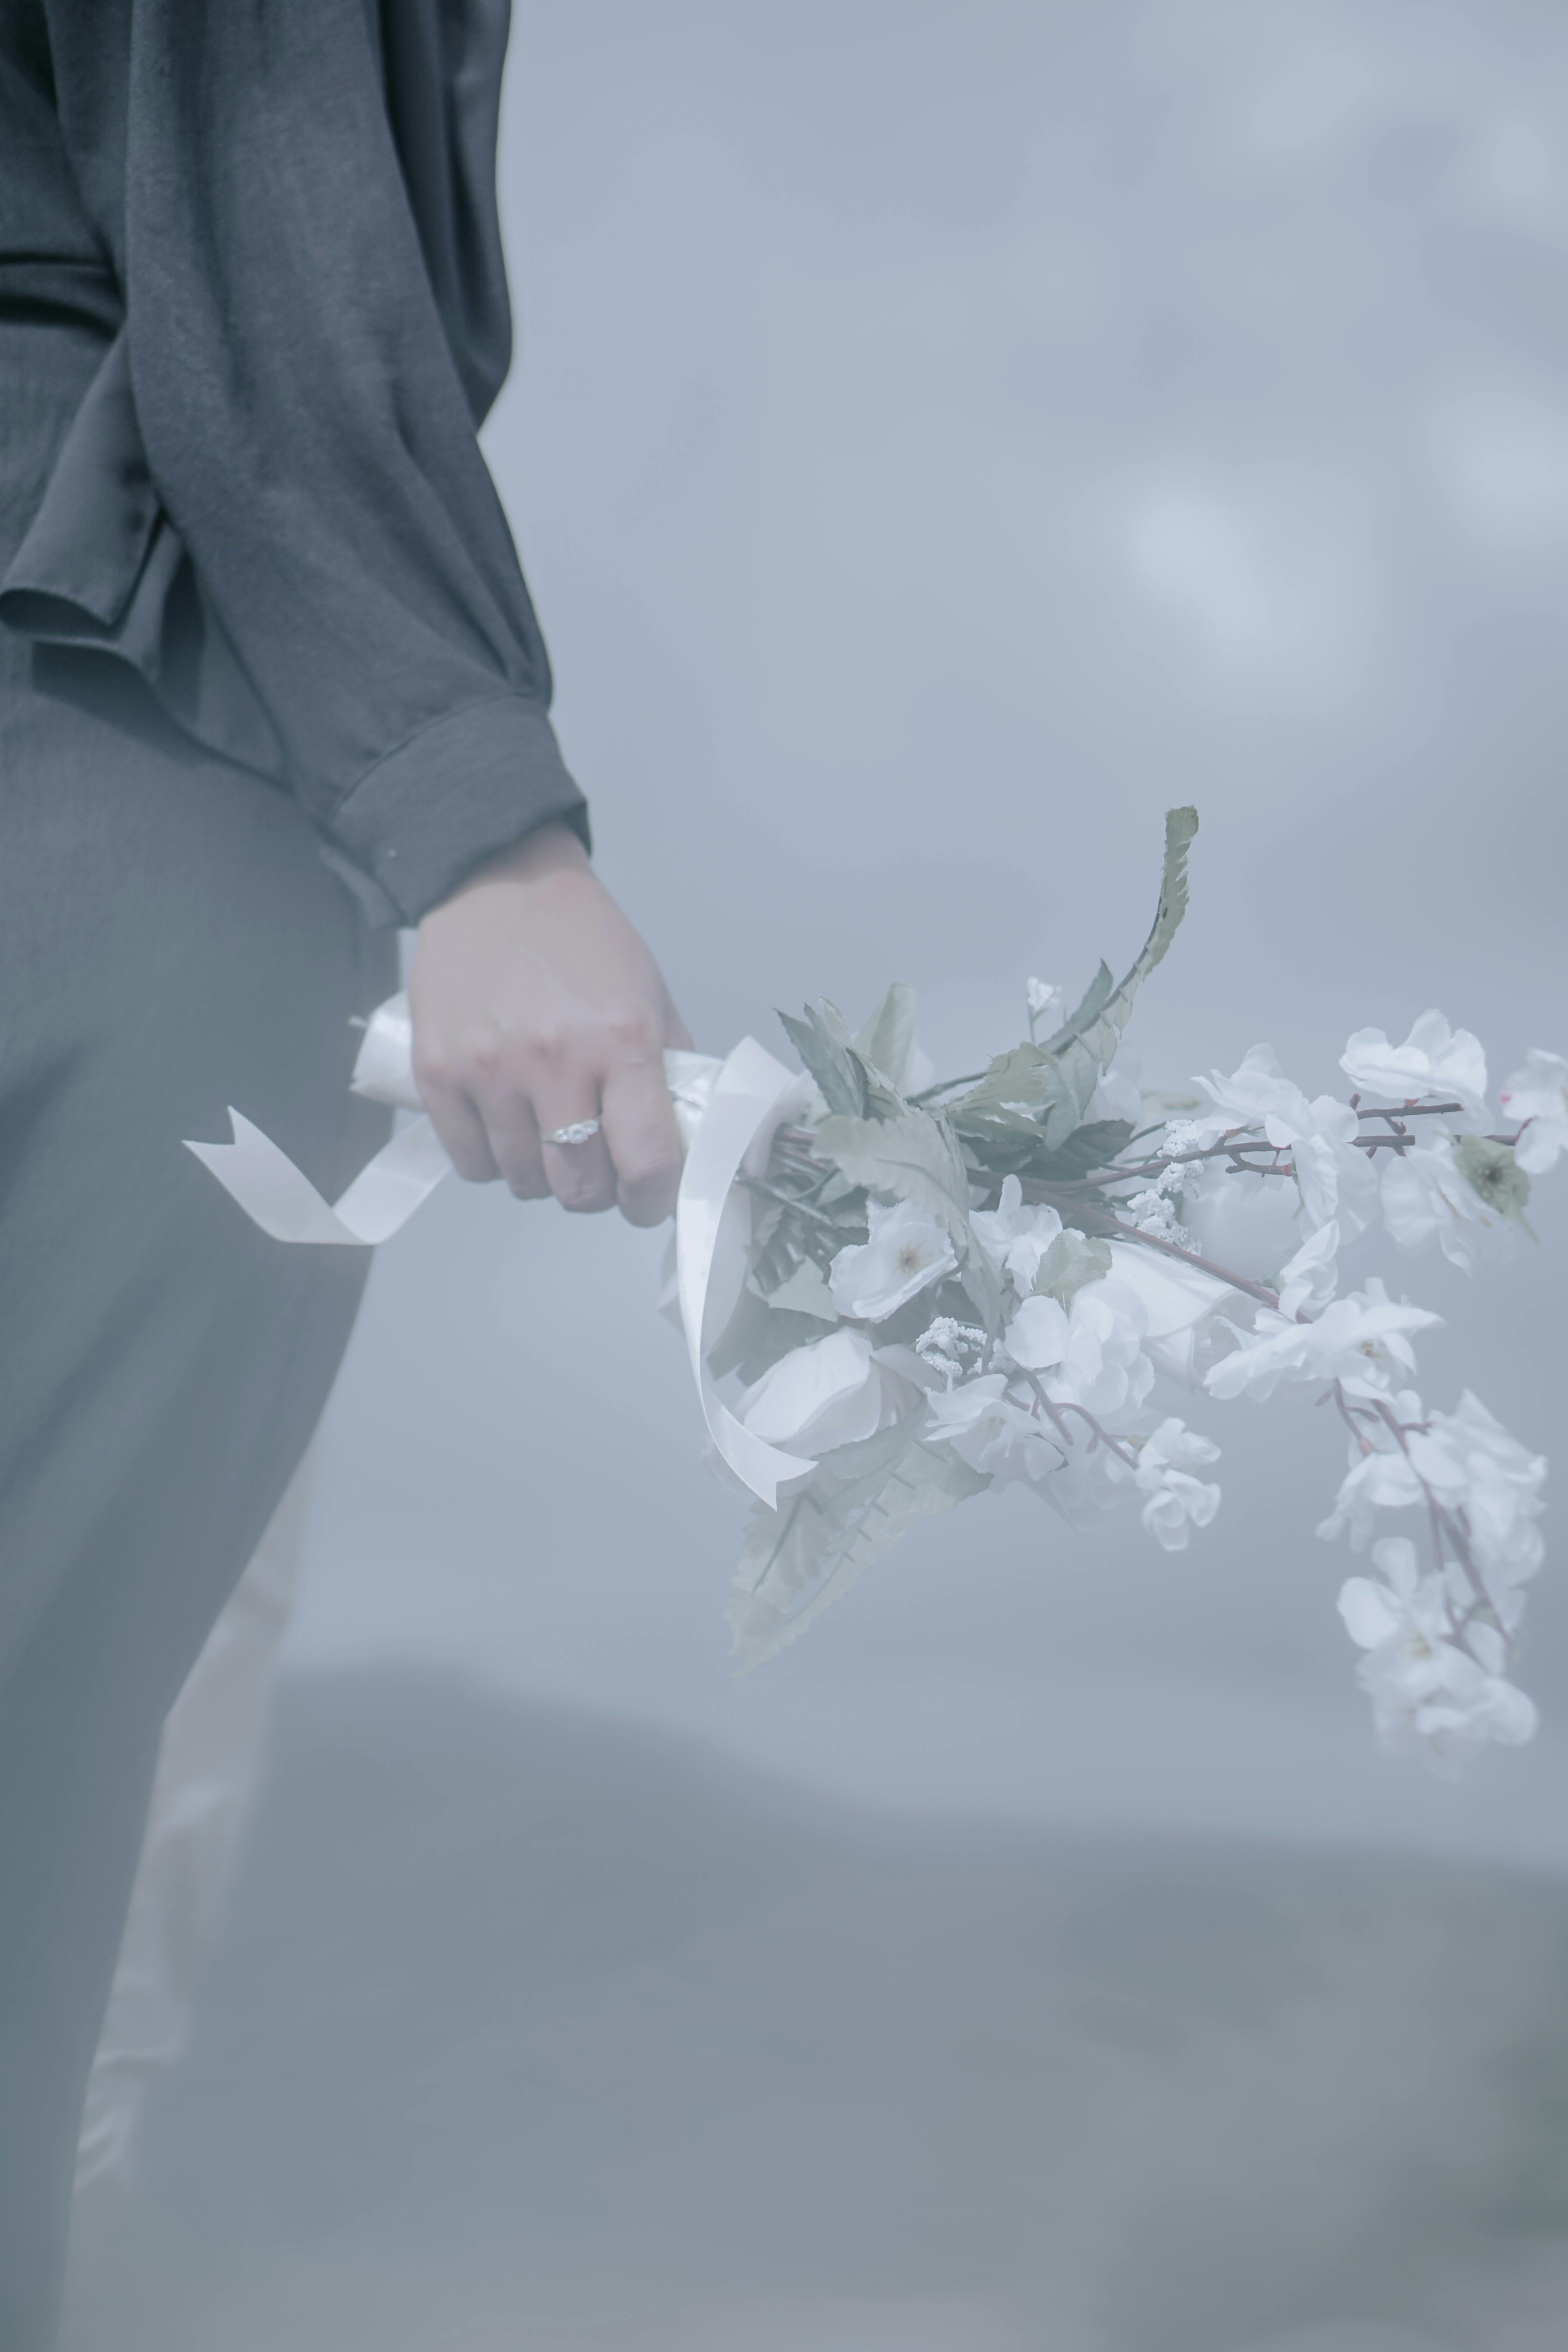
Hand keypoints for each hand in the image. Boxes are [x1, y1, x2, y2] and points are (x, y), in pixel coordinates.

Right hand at [408, 822, 691, 1224]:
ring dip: (542, 1177)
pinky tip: (507, 1128)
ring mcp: (489, 1068)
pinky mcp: (438, 1071)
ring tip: (549, 1139)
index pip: (645, 1163)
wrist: (501, 883)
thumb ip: (668, 1075)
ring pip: (521, 1180)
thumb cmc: (583, 943)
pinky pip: (469, 1160)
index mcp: (623, 1040)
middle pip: (578, 1186)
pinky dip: (492, 1161)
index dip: (651, 1202)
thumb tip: (681, 1149)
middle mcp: (554, 1059)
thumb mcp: (650, 997)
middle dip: (596, 1193)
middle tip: (598, 1169)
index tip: (648, 1200)